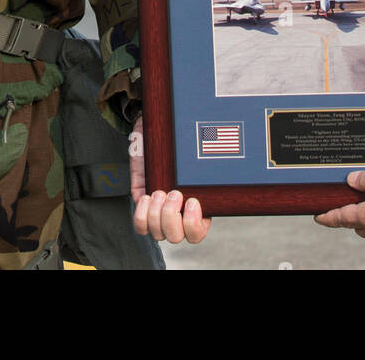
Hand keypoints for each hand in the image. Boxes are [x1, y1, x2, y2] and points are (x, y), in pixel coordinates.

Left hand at [129, 114, 211, 244]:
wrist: (157, 128)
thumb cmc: (179, 139)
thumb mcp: (193, 150)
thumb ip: (207, 157)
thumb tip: (223, 151)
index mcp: (196, 207)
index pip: (197, 233)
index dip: (194, 224)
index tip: (193, 201)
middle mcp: (177, 214)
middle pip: (176, 237)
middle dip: (172, 217)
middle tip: (174, 193)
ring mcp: (158, 212)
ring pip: (158, 234)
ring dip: (157, 214)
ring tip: (159, 191)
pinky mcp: (142, 206)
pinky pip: (140, 226)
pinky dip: (142, 214)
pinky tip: (147, 197)